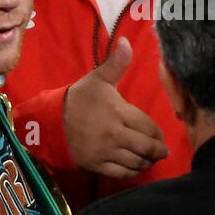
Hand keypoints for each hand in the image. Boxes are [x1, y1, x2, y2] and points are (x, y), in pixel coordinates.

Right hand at [63, 37, 167, 178]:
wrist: (52, 121)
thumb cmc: (79, 99)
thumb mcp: (98, 79)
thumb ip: (116, 63)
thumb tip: (127, 40)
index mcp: (118, 112)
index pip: (148, 127)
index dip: (158, 134)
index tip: (160, 136)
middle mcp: (114, 134)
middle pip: (146, 147)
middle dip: (158, 150)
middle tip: (163, 152)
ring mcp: (105, 152)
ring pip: (136, 161)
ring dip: (147, 162)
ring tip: (151, 159)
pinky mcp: (97, 165)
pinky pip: (121, 173)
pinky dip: (133, 171)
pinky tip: (136, 167)